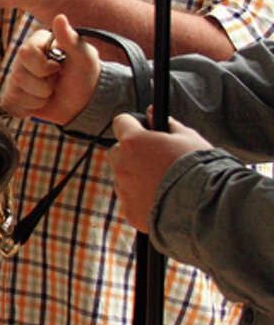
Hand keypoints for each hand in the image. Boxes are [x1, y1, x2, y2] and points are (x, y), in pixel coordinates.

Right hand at [1, 14, 99, 124]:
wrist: (84, 102)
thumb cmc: (85, 75)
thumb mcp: (84, 56)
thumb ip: (70, 38)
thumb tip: (60, 17)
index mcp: (36, 44)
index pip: (25, 54)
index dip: (42, 67)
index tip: (59, 68)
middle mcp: (22, 60)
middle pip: (18, 76)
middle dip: (43, 87)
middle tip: (56, 83)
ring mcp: (16, 78)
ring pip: (15, 94)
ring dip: (39, 100)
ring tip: (50, 94)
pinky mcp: (13, 97)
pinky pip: (10, 105)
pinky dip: (27, 109)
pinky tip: (39, 104)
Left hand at [108, 112, 211, 231]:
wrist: (208, 207)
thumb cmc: (201, 168)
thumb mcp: (189, 138)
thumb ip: (167, 124)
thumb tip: (152, 113)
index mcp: (134, 141)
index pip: (121, 122)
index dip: (133, 124)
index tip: (143, 128)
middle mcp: (122, 165)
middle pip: (117, 151)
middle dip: (131, 152)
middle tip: (155, 158)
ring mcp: (124, 190)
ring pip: (122, 177)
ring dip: (135, 177)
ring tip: (163, 183)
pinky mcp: (129, 212)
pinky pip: (130, 201)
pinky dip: (141, 200)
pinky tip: (163, 200)